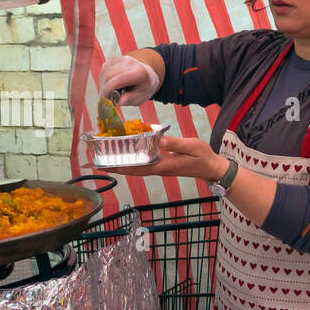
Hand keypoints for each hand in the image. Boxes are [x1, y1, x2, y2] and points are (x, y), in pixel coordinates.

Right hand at [98, 54, 160, 104]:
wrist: (147, 74)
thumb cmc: (143, 87)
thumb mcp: (141, 97)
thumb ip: (130, 99)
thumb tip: (117, 102)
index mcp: (139, 73)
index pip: (119, 79)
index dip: (108, 88)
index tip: (103, 97)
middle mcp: (129, 62)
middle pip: (109, 75)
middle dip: (106, 88)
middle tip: (109, 98)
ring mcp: (120, 59)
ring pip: (104, 73)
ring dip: (104, 84)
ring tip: (113, 91)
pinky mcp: (113, 59)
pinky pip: (104, 71)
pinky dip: (105, 80)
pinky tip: (112, 85)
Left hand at [106, 136, 227, 179]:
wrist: (211, 168)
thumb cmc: (203, 157)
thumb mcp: (192, 146)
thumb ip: (175, 143)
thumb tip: (157, 140)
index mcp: (165, 165)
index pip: (139, 167)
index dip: (121, 166)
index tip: (106, 165)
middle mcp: (160, 169)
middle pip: (133, 170)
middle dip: (116, 167)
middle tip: (98, 164)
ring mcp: (161, 168)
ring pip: (137, 168)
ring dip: (122, 165)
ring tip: (107, 161)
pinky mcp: (163, 165)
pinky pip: (143, 164)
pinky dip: (132, 162)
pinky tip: (127, 157)